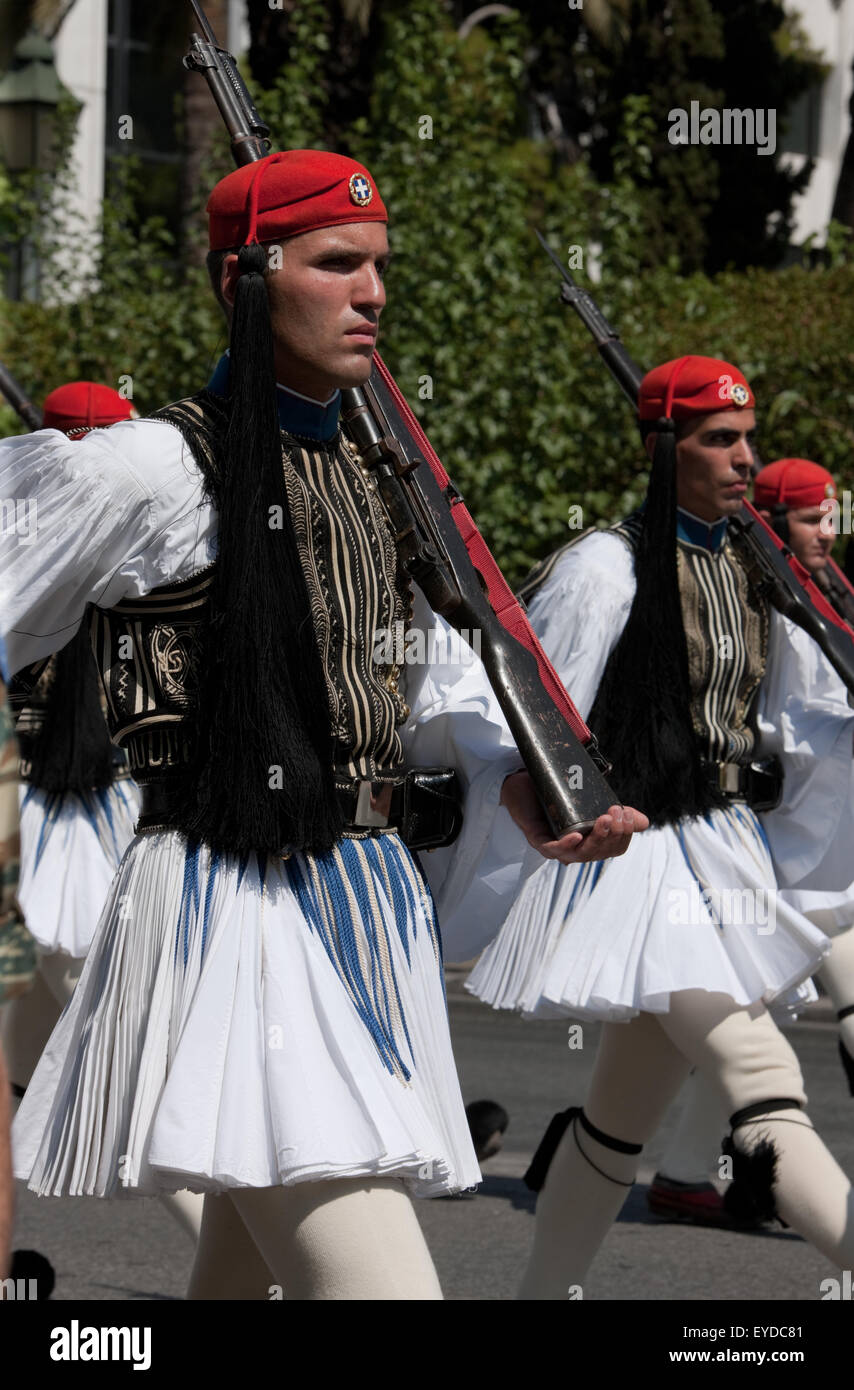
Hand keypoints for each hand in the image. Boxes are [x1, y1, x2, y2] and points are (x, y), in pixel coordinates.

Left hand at [500, 770, 647, 865]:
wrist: (522, 783)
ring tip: (604, 821)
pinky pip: (551, 849)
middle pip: (600, 853)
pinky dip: (565, 844)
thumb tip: (644, 822)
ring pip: (579, 854)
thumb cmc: (557, 796)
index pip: (615, 848)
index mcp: (591, 841)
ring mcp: (555, 846)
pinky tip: (576, 836)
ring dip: (595, 839)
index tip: (625, 812)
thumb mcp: (591, 800)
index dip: (624, 834)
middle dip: (612, 834)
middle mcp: (575, 848)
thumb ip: (614, 810)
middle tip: (615, 813)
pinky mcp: (537, 838)